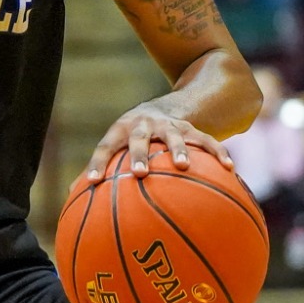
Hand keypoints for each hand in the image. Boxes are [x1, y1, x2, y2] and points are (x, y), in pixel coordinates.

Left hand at [81, 103, 234, 184]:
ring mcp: (170, 126)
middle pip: (140, 138)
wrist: (164, 106)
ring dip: (179, 149)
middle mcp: (144, 125)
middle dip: (139, 154)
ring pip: (174, 136)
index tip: (93, 182)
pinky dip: (218, 152)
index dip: (97, 163)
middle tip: (140, 173)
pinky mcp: (192, 128)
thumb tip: (73, 195)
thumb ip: (99, 168)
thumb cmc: (132, 137)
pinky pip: (207, 140)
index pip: (105, 146)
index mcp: (121, 131)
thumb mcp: (116, 145)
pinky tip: (230, 168)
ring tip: (183, 166)